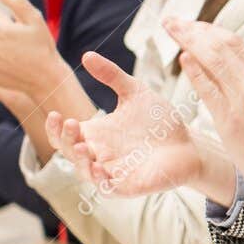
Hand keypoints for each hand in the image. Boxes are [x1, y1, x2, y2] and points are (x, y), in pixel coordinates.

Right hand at [50, 52, 210, 196]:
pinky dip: (100, 181)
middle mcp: (98, 155)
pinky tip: (99, 168)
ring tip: (83, 146)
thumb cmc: (158, 120)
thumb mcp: (135, 92)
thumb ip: (112, 75)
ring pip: (84, 172)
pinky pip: (107, 188)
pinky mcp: (127, 186)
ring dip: (80, 161)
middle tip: (73, 124)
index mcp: (95, 134)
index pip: (64, 134)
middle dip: (66, 140)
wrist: (188, 142)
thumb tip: (86, 55)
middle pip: (69, 152)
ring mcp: (111, 172)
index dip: (56, 127)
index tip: (56, 114)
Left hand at [165, 19, 243, 201]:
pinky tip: (182, 58)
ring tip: (170, 30)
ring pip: (212, 60)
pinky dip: (195, 71)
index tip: (190, 23)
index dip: (209, 29)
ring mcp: (241, 97)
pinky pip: (209, 89)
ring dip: (188, 41)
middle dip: (192, 29)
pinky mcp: (229, 117)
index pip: (233, 41)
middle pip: (218, 45)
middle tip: (171, 21)